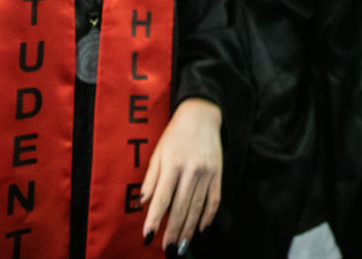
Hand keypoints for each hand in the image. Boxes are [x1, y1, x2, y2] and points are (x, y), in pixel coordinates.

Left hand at [142, 98, 222, 251]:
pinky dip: (208, 216)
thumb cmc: (175, 135)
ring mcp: (207, 173)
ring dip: (189, 228)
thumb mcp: (157, 152)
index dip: (154, 219)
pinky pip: (214, 199)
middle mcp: (191, 170)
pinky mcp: (218, 173)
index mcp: (172, 164)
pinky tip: (201, 229)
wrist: (202, 116)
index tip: (148, 236)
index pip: (162, 198)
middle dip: (173, 230)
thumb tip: (143, 203)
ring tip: (182, 245)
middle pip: (181, 206)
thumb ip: (150, 178)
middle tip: (167, 249)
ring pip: (197, 206)